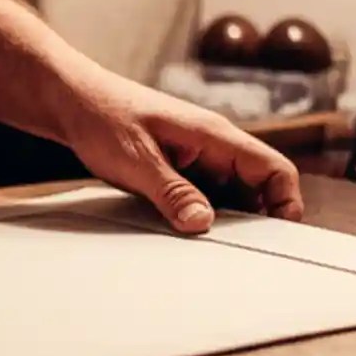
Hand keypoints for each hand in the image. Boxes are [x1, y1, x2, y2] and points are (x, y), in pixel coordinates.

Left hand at [56, 75, 303, 233]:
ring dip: (222, 220)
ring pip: (227, 195)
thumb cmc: (103, 117)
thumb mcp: (136, 160)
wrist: (70, 102)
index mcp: (213, 135)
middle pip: (256, 187)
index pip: (273, 167)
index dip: (285, 201)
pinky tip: (182, 232)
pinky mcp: (175, 169)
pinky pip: (200, 196)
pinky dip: (198, 214)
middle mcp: (211, 146)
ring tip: (208, 248)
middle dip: (253, 219)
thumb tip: (203, 224)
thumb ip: (172, 192)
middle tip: (238, 253)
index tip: (277, 234)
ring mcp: (194, 158)